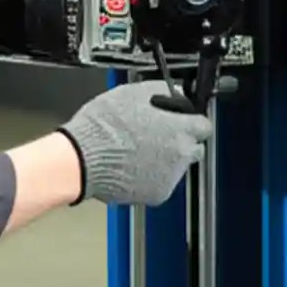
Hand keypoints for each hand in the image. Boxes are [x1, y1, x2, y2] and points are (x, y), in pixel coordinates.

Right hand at [57, 80, 212, 205]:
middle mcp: (181, 155)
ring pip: (177, 166)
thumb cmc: (103, 127)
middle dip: (181, 142)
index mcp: (179, 129)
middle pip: (194, 148)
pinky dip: (151, 176)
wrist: (82, 159)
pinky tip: (132, 166)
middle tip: (158, 136)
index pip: (204, 125)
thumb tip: (176, 91)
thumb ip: (162, 91)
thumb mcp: (133, 93)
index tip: (184, 121)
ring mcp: (170, 178)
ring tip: (138, 151)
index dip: (192, 121)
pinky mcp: (157, 195)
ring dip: (165, 159)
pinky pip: (161, 182)